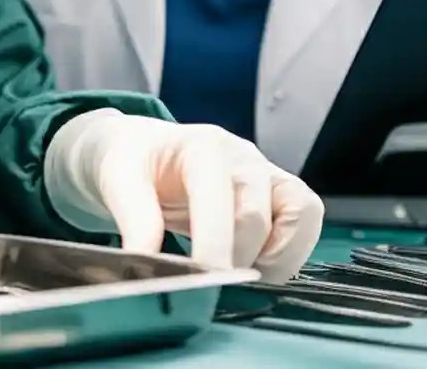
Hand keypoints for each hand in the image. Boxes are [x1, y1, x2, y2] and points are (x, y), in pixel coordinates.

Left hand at [44, 109, 323, 282]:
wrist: (143, 149)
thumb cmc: (133, 161)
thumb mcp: (118, 180)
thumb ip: (134, 219)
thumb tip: (145, 263)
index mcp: (202, 147)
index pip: (219, 196)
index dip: (214, 242)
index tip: (203, 278)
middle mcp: (242, 156)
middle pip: (257, 215)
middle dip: (234, 256)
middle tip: (206, 278)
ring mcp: (266, 172)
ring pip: (300, 213)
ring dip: (274, 254)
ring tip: (236, 269)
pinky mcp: (279, 191)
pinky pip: (308, 218)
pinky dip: (290, 249)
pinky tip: (255, 261)